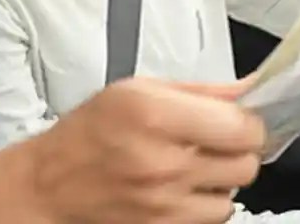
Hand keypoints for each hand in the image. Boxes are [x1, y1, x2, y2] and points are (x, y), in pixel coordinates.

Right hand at [25, 77, 264, 222]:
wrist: (50, 184)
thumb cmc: (91, 132)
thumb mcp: (137, 90)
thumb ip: (200, 90)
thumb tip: (250, 88)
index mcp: (156, 113)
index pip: (243, 127)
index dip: (248, 122)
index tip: (237, 120)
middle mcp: (163, 160)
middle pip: (246, 163)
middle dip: (238, 151)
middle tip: (217, 142)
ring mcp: (164, 202)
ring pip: (233, 195)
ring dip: (222, 180)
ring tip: (194, 166)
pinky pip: (213, 218)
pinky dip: (205, 203)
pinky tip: (183, 187)